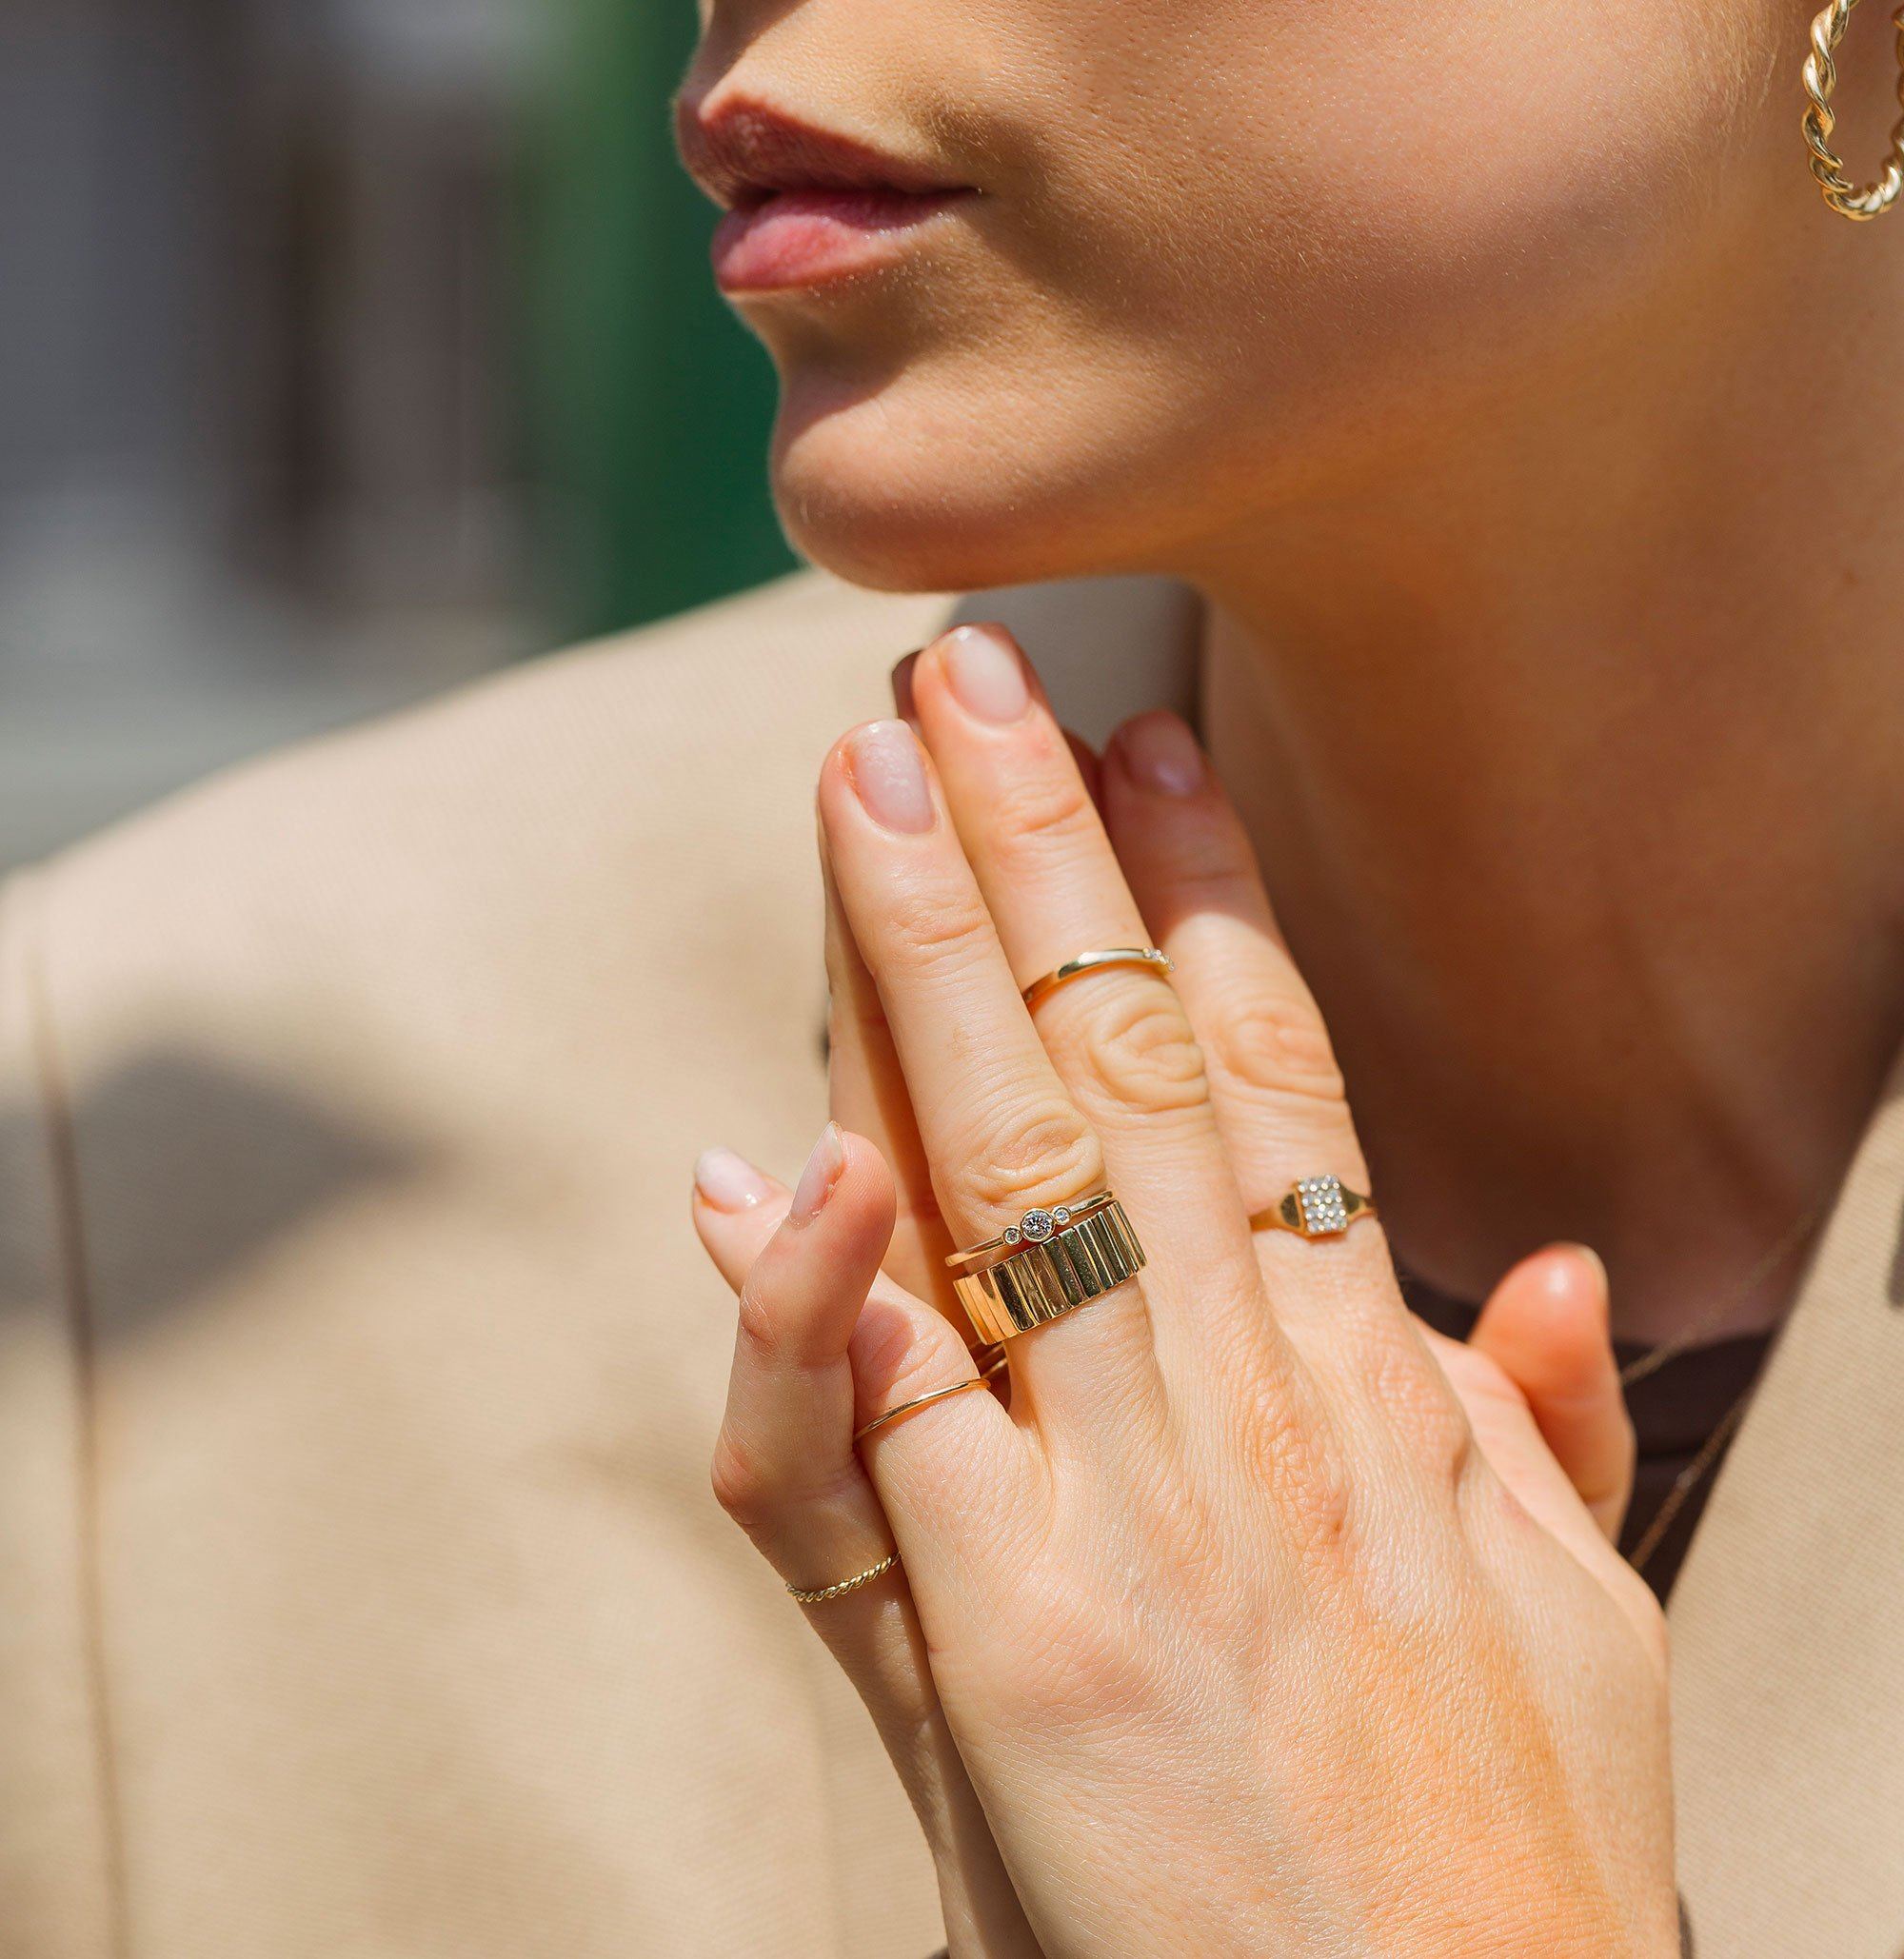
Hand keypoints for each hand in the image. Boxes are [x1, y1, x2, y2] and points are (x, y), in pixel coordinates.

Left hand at [695, 625, 1672, 1955]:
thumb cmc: (1509, 1873)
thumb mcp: (1588, 1625)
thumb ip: (1553, 1439)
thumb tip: (1561, 1279)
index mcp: (1391, 1396)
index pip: (1280, 1084)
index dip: (1204, 906)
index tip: (1153, 751)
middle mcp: (1264, 1411)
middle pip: (1129, 1075)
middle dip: (1041, 859)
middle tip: (967, 683)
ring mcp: (1136, 1514)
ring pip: (1015, 1180)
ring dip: (932, 971)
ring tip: (870, 792)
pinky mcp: (1018, 1649)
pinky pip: (888, 1432)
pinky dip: (819, 1293)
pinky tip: (772, 1157)